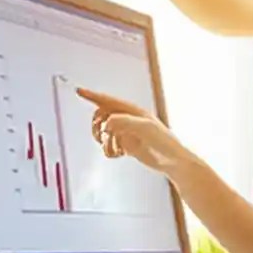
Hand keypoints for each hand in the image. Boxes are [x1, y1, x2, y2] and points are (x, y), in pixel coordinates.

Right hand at [75, 87, 194, 174]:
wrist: (172, 162)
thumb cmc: (164, 142)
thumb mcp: (145, 128)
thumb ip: (125, 122)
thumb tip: (106, 122)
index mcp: (133, 111)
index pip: (108, 101)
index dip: (92, 96)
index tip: (79, 91)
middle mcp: (128, 119)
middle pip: (101, 117)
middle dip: (99, 127)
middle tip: (105, 136)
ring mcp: (127, 132)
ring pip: (103, 132)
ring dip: (105, 142)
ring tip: (116, 149)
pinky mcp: (127, 145)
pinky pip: (108, 145)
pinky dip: (109, 150)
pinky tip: (120, 154)